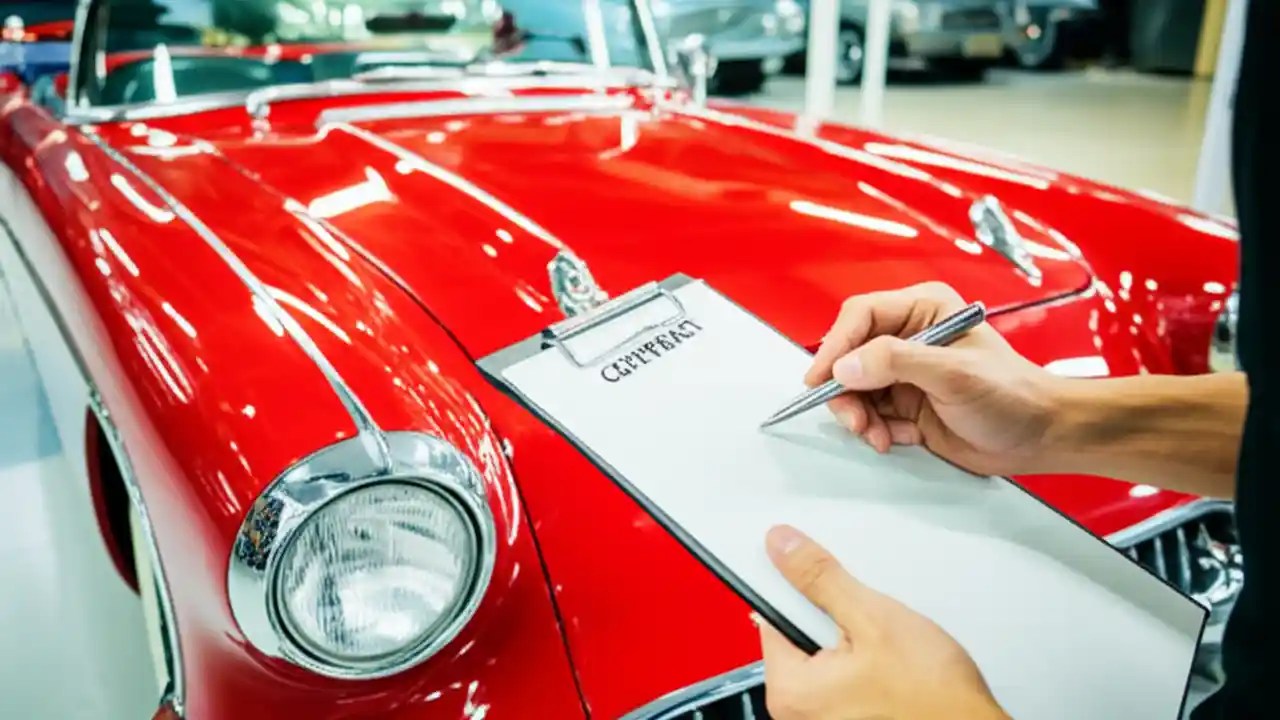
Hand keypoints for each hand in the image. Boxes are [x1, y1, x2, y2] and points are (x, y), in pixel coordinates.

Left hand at [757, 525, 1008, 719]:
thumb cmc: (932, 694)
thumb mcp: (872, 619)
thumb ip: (820, 580)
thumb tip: (781, 545)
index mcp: (790, 692)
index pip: (772, 618)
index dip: (800, 590)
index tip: (822, 578)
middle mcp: (798, 712)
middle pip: (797, 634)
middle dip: (829, 616)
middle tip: (867, 619)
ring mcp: (823, 716)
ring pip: (822, 650)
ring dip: (848, 634)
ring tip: (884, 642)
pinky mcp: (847, 715)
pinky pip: (839, 670)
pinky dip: (858, 656)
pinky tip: (888, 659)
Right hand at [807, 282, 1060, 476]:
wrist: (1039, 437)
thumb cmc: (1013, 395)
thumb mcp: (954, 374)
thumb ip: (897, 362)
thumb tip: (846, 365)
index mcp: (924, 309)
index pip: (861, 316)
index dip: (836, 345)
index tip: (822, 377)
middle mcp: (909, 336)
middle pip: (849, 355)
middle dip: (846, 391)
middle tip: (854, 420)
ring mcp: (905, 372)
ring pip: (853, 389)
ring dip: (859, 416)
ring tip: (877, 435)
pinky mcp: (904, 403)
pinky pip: (869, 414)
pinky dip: (875, 430)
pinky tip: (899, 438)